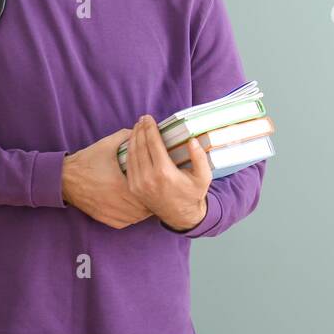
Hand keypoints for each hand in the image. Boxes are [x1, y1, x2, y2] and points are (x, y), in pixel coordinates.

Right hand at [61, 128, 156, 228]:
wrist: (64, 178)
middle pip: (144, 207)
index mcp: (120, 184)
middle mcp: (116, 202)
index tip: (159, 181)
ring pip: (136, 218)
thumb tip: (143, 130)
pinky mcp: (103, 218)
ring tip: (148, 199)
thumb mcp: (107, 144)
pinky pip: (125, 223)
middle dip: (152, 199)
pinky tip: (134, 209)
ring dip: (143, 210)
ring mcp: (109, 212)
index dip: (155, 187)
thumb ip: (126, 136)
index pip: (147, 191)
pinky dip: (131, 217)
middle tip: (157, 191)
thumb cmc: (87, 160)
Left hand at [125, 114, 212, 231]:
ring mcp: (139, 184)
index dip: (150, 128)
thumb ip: (200, 157)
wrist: (180, 216)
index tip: (149, 118)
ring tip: (137, 128)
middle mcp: (148, 178)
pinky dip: (129, 151)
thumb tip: (192, 140)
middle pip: (140, 146)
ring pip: (132, 154)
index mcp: (165, 172)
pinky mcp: (134, 188)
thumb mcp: (204, 177)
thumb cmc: (193, 194)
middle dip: (140, 130)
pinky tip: (133, 143)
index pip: (153, 143)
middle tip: (142, 119)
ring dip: (133, 138)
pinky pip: (129, 165)